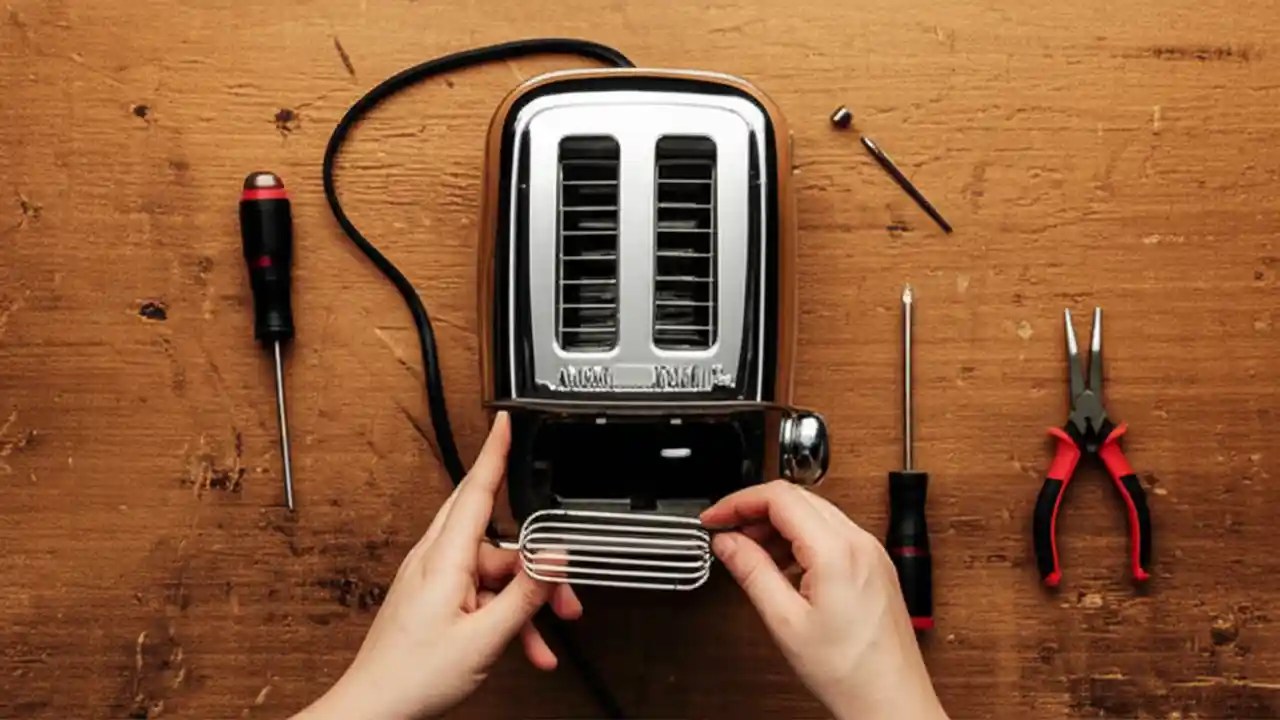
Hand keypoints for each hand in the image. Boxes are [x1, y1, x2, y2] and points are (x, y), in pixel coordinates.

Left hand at [295, 412, 581, 719]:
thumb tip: (554, 559)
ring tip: (547, 636)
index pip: (476, 489)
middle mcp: (435, 561)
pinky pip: (480, 594)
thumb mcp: (485, 638)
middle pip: (497, 537)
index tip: (504, 419)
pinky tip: (525, 647)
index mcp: (444, 559)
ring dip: (525, 602)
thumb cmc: (413, 676)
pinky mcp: (434, 600)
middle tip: (565, 587)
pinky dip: (505, 617)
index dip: (494, 451)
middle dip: (536, 561)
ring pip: (494, 573)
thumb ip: (525, 595)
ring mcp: (433, 580)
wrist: (374, 710)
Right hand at [701, 481, 946, 719]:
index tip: (715, 517)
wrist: (890, 700)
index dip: (739, 502)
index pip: (779, 497)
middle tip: (726, 532)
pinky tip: (782, 565)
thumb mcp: (785, 621)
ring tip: (749, 552)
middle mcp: (860, 542)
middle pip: (797, 499)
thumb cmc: (849, 671)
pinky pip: (831, 533)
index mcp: (837, 551)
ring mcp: (871, 552)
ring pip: (814, 513)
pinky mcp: (874, 565)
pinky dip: (800, 538)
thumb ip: (752, 572)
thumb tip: (727, 542)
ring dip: (777, 524)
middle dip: (755, 510)